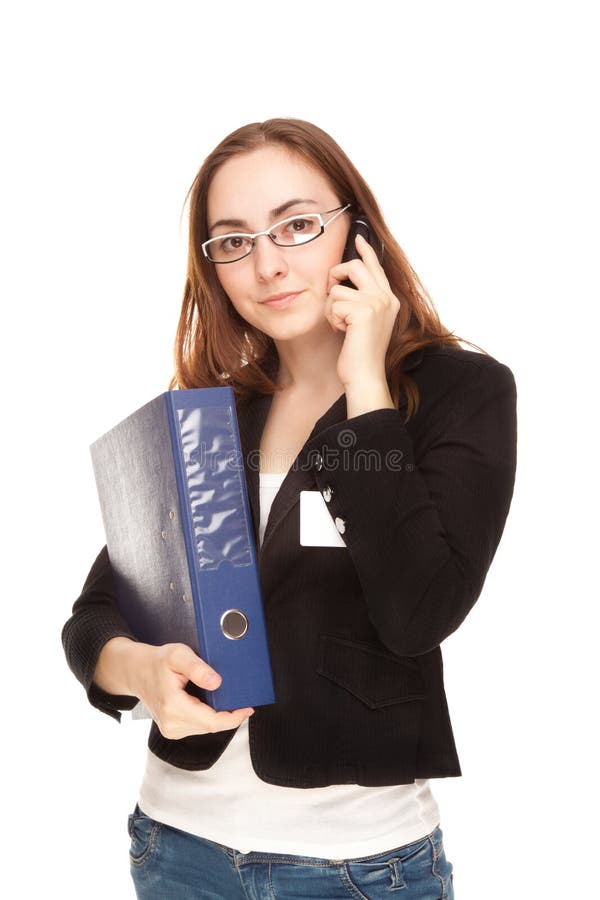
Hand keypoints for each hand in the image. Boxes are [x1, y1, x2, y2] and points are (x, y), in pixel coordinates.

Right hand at [132, 642, 254, 739]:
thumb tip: (216, 682)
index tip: (247, 708)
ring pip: (206, 727)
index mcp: (173, 707)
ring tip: (218, 695)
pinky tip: (207, 701)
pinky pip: (198, 726)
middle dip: (227, 714)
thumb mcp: (178, 654)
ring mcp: (171, 730)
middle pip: (211, 725)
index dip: (233, 718)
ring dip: (217, 714)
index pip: (211, 722)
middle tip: (238, 696)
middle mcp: (171, 724)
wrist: (137, 671)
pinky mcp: (173, 730)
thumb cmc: (157, 662)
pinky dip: (207, 715)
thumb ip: (198, 667)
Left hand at [325, 234, 400, 390]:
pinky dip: (332, 319)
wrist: (365, 376)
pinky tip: (342, 333)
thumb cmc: (361, 354)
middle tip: (331, 291)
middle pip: (354, 266)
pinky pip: (333, 304)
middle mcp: (386, 297)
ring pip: (337, 289)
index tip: (358, 239)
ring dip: (331, 309)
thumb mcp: (365, 323)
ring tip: (341, 326)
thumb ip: (362, 301)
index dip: (365, 251)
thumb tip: (345, 282)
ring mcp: (376, 303)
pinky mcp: (363, 311)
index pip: (375, 267)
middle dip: (335, 276)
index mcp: (389, 300)